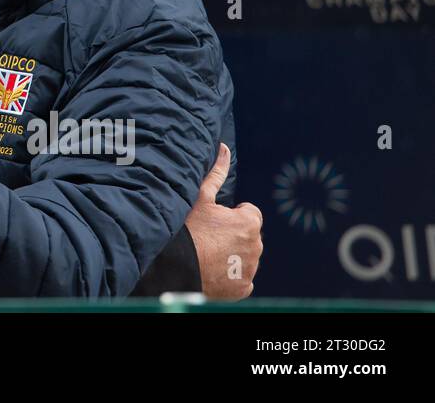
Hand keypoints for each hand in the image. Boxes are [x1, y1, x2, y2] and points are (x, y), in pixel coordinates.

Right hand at [186, 143, 262, 299]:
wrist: (177, 266)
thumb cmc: (188, 228)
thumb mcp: (200, 197)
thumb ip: (217, 173)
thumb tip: (224, 147)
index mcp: (249, 222)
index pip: (249, 214)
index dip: (230, 216)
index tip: (214, 221)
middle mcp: (256, 245)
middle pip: (248, 236)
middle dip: (233, 235)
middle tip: (208, 237)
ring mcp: (251, 268)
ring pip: (245, 257)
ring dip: (233, 254)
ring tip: (208, 253)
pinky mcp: (244, 287)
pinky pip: (241, 277)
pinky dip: (231, 275)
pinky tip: (213, 270)